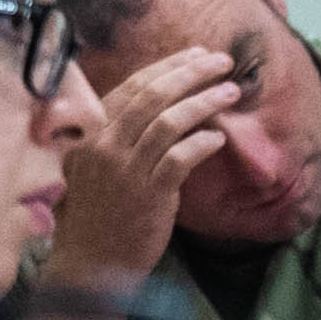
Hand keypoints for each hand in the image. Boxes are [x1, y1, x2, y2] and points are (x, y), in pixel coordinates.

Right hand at [49, 42, 249, 283]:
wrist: (89, 265)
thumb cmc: (97, 216)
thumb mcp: (96, 168)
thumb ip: (121, 137)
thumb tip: (164, 106)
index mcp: (91, 135)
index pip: (132, 87)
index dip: (168, 66)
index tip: (196, 54)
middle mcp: (105, 146)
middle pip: (154, 95)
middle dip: (192, 72)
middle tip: (222, 61)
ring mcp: (126, 170)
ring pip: (170, 121)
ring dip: (205, 101)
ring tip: (231, 91)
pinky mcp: (149, 194)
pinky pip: (182, 157)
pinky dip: (203, 142)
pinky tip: (217, 137)